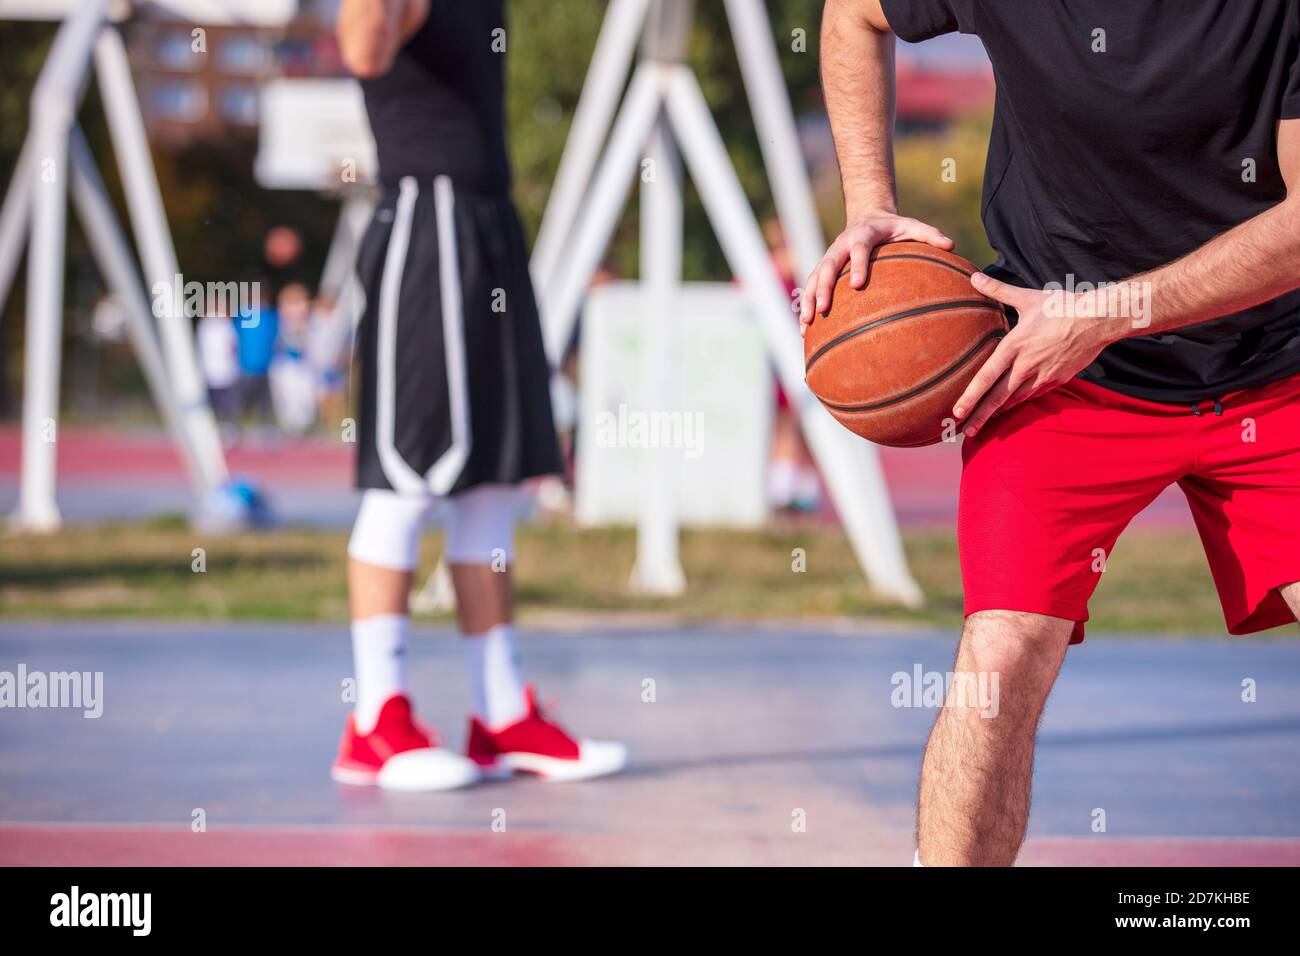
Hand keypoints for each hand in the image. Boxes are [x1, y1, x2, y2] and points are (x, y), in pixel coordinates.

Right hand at [798, 213, 953, 333]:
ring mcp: (829, 257)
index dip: (857, 265)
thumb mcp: (912, 226)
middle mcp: (840, 245)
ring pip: (814, 279)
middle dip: (823, 288)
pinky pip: (812, 288)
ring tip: (807, 324)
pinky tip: (805, 330)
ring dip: (808, 301)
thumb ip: (930, 234)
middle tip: (823, 308)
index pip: (858, 249)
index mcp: (862, 234)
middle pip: (827, 266)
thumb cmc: (894, 228)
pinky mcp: (823, 269)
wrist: (866, 217)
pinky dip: (807, 307)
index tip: (858, 284)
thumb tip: (952, 246)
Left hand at [952, 273, 1113, 436]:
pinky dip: (1017, 406)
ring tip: (980, 426)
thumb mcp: (1027, 297)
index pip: (986, 377)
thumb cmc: (1061, 306)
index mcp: (1014, 346)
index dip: (970, 397)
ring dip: (996, 415)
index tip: (956, 412)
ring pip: (1014, 401)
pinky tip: (1007, 412)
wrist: (1098, 320)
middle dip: (979, 416)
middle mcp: (1026, 366)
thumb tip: (974, 276)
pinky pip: (1032, 397)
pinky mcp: (1056, 381)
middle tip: (963, 431)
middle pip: (997, 398)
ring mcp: (1042, 376)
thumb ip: (998, 290)